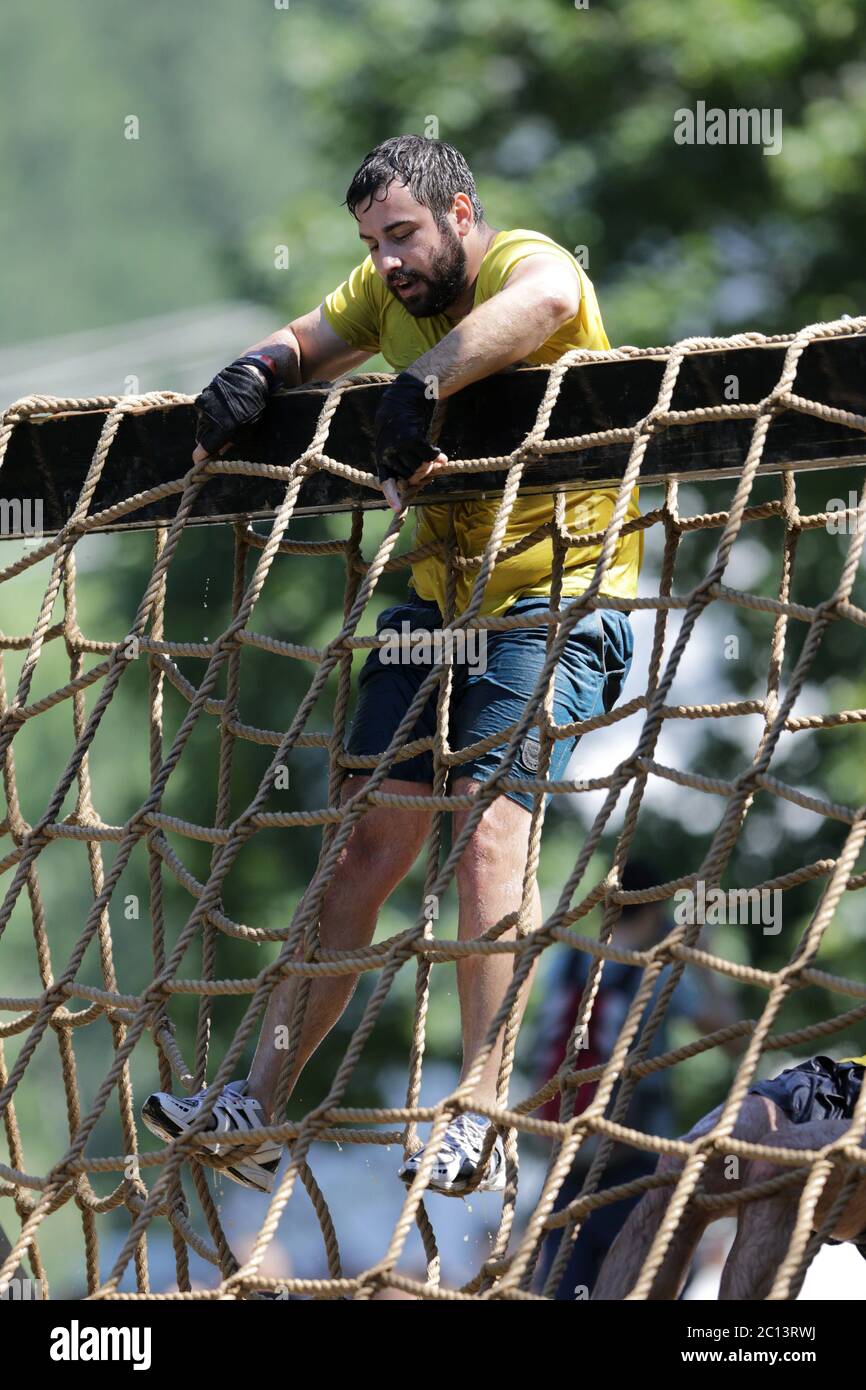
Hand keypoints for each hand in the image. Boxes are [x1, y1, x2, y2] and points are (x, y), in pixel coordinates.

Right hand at [192, 353, 278, 460]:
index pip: (203, 447)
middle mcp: (209, 416)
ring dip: (208, 428)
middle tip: (216, 444)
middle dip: (207, 442)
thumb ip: (231, 442)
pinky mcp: (202, 395)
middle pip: (200, 437)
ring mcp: (204, 404)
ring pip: (200, 424)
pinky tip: (220, 412)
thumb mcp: (248, 428)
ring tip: (222, 424)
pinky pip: (202, 411)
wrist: (250, 377)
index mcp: (221, 427)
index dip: (200, 456)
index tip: (199, 462)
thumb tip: (218, 452)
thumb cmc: (253, 406)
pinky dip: (208, 416)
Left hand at [374, 371, 446, 509]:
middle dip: (423, 474)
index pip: (386, 480)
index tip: (397, 508)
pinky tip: (441, 455)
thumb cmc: (401, 423)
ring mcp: (398, 447)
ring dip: (431, 465)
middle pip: (410, 476)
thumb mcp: (396, 442)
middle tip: (432, 468)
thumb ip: (407, 459)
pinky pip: (428, 456)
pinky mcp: (411, 439)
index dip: (392, 495)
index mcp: (382, 457)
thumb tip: (426, 475)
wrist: (402, 398)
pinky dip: (437, 456)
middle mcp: (388, 453)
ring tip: (436, 460)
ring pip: (420, 467)